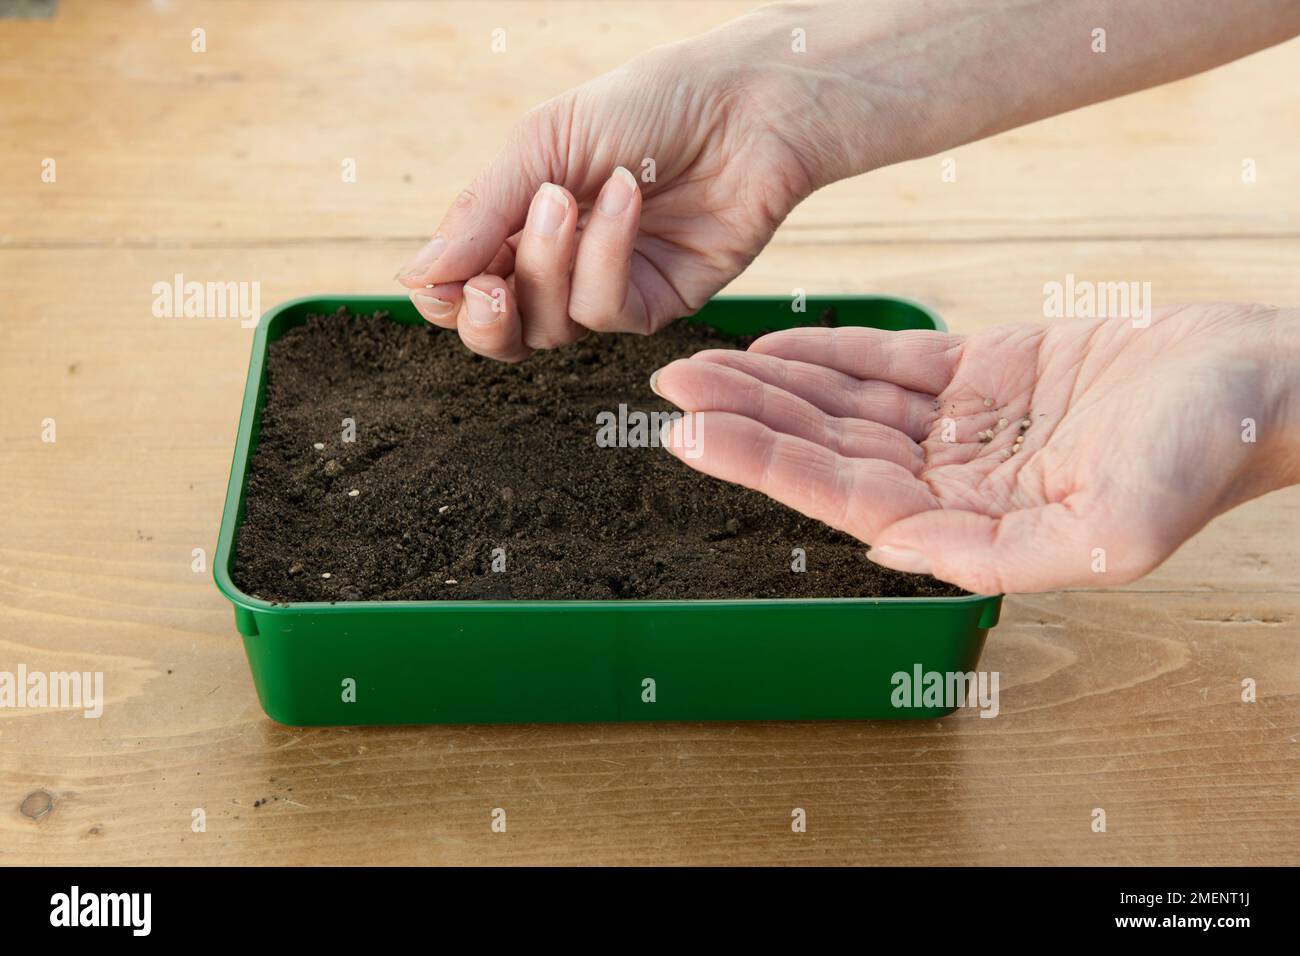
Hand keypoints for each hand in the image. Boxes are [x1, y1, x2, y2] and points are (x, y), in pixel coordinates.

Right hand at [394, 41, 815, 360]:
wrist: (741, 105)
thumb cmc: (645, 107)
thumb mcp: (543, 145)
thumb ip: (479, 213)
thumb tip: (413, 278)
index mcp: (518, 221)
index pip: (461, 288)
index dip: (445, 298)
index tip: (444, 281)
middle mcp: (559, 264)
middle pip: (499, 333)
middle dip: (485, 320)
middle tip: (490, 285)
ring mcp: (608, 288)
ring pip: (549, 327)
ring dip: (550, 264)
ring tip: (570, 196)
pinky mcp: (655, 303)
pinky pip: (607, 312)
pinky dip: (606, 257)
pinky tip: (627, 200)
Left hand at [653, 304, 1299, 592]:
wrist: (1260, 381)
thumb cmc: (1204, 455)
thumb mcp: (1120, 528)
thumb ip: (1005, 558)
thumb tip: (889, 553)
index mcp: (976, 530)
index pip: (847, 497)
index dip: (768, 466)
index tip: (695, 436)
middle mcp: (955, 485)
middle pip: (828, 450)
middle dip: (748, 421)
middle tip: (671, 390)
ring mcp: (963, 431)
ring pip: (845, 408)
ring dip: (772, 386)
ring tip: (699, 365)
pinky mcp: (981, 378)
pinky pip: (889, 367)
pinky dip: (830, 354)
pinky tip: (775, 348)